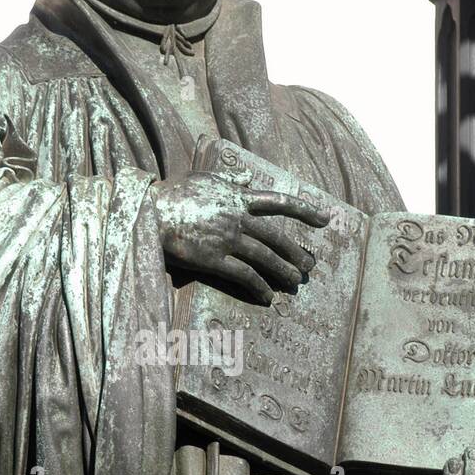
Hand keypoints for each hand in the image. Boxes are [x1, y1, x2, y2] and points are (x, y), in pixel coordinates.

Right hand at [150, 170, 329, 303]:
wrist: (148, 212)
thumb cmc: (173, 194)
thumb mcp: (204, 178)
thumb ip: (229, 181)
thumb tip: (247, 179)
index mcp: (236, 196)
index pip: (278, 202)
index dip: (305, 211)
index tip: (325, 219)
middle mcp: (237, 217)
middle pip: (276, 236)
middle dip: (297, 251)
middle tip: (311, 264)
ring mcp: (226, 239)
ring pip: (264, 257)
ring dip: (283, 271)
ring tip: (296, 282)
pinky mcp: (213, 259)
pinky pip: (243, 275)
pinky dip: (258, 286)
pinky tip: (267, 296)